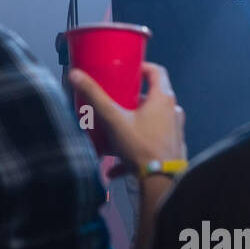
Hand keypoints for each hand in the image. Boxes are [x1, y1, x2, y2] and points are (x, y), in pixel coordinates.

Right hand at [69, 61, 185, 169]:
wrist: (161, 182)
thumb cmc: (140, 145)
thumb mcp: (113, 119)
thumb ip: (95, 97)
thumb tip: (75, 74)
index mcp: (163, 98)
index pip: (156, 71)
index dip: (142, 67)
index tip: (126, 71)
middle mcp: (172, 111)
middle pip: (151, 98)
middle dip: (131, 101)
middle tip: (114, 103)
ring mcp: (174, 131)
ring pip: (150, 122)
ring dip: (131, 126)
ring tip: (112, 134)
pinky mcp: (171, 149)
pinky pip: (150, 144)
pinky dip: (134, 150)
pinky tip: (115, 166)